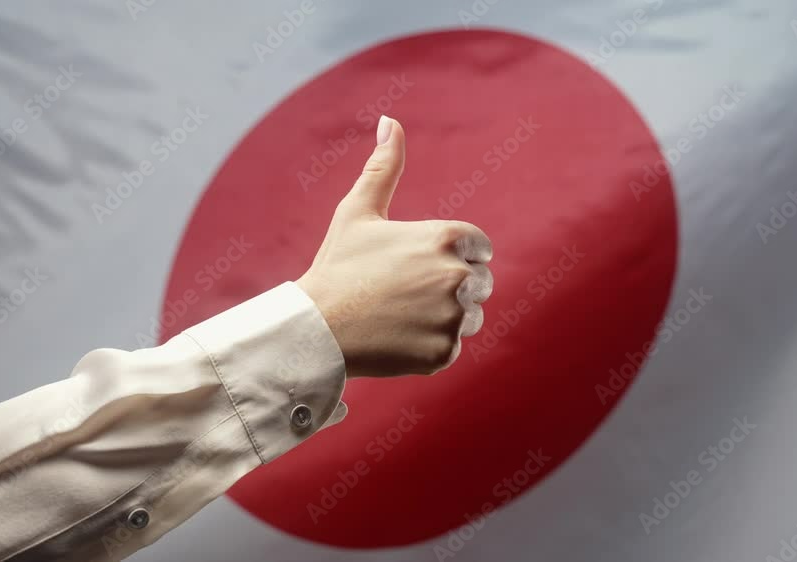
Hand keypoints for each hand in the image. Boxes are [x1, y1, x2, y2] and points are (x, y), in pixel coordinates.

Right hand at [296, 116, 493, 377]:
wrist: (316, 328)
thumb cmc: (338, 265)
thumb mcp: (358, 211)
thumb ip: (384, 167)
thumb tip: (390, 121)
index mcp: (447, 237)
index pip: (480, 248)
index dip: (451, 256)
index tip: (418, 266)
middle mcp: (459, 276)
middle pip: (480, 284)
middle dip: (451, 288)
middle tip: (405, 293)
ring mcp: (453, 318)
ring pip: (469, 317)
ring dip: (444, 318)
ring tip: (400, 315)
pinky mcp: (444, 353)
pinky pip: (450, 347)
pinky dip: (428, 346)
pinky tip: (397, 337)